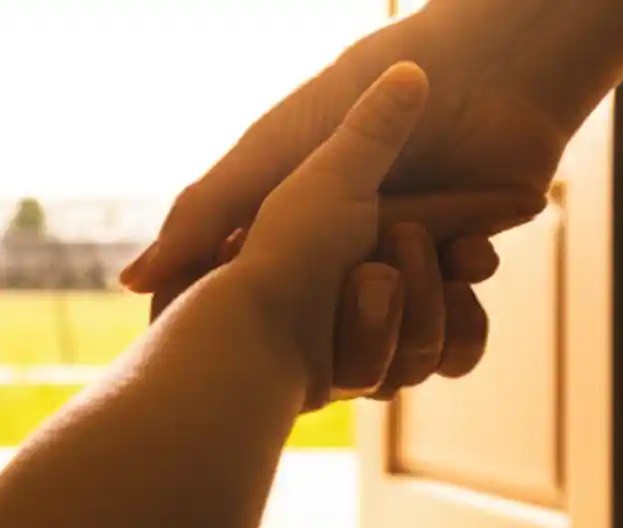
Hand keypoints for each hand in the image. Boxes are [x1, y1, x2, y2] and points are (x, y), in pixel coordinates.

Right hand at [122, 0, 622, 387]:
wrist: (492, 72)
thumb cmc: (369, 95)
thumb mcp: (271, 155)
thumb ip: (206, 214)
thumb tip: (130, 283)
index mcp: (288, 240)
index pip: (251, 317)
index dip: (245, 341)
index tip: (239, 357)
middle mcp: (338, 269)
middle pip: (326, 354)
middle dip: (355, 323)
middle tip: (371, 276)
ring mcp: (397, 278)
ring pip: (394, 360)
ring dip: (421, 308)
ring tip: (437, 245)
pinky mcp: (455, 280)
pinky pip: (455, 347)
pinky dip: (464, 314)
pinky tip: (471, 247)